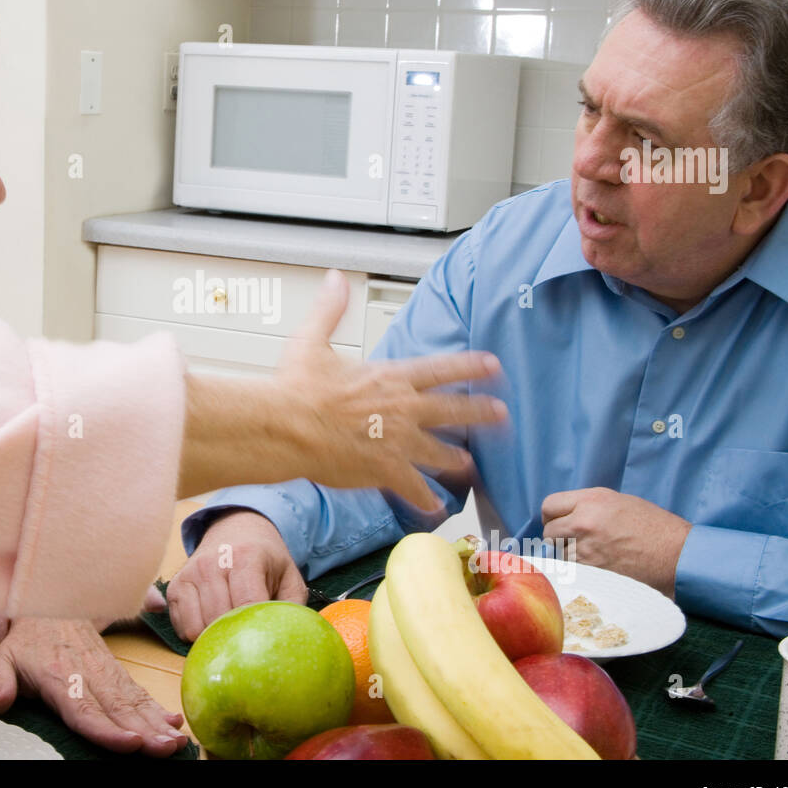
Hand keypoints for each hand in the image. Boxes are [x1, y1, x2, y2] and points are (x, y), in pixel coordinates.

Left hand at [0, 617, 187, 755]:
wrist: (51, 603)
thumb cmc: (27, 640)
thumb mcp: (2, 657)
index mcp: (59, 677)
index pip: (84, 709)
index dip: (107, 729)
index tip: (130, 743)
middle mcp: (88, 675)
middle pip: (118, 709)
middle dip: (144, 731)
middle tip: (165, 750)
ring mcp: (105, 672)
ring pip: (133, 701)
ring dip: (156, 722)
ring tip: (176, 742)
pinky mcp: (116, 671)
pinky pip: (138, 692)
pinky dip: (157, 708)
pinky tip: (174, 723)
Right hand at [160, 510, 307, 641]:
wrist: (236, 530)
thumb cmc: (265, 559)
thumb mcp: (290, 577)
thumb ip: (293, 608)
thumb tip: (288, 642)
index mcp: (245, 557)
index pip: (245, 606)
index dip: (255, 630)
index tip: (263, 640)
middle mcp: (211, 563)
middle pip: (219, 622)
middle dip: (236, 635)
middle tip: (249, 634)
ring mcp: (189, 574)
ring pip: (198, 629)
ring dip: (215, 635)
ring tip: (231, 625)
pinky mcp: (174, 587)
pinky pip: (182, 628)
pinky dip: (198, 632)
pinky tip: (213, 620)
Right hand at [272, 269, 505, 511]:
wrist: (287, 427)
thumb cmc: (295, 387)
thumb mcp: (313, 340)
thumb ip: (330, 310)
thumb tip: (335, 279)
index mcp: (390, 377)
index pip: (441, 368)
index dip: (470, 365)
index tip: (493, 365)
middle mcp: (402, 408)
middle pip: (452, 409)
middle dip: (479, 411)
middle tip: (500, 413)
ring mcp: (397, 442)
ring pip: (438, 451)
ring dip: (456, 458)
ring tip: (469, 465)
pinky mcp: (385, 470)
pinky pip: (413, 488)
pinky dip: (425, 499)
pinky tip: (435, 508)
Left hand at [541, 487, 691, 597]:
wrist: (678, 557)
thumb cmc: (655, 528)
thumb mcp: (621, 503)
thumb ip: (590, 506)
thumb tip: (567, 514)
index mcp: (591, 500)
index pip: (549, 505)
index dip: (552, 515)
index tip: (558, 522)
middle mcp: (583, 523)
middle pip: (549, 531)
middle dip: (558, 537)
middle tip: (574, 542)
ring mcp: (585, 549)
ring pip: (560, 553)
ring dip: (569, 555)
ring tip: (594, 555)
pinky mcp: (591, 572)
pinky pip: (572, 570)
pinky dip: (579, 570)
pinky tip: (598, 567)